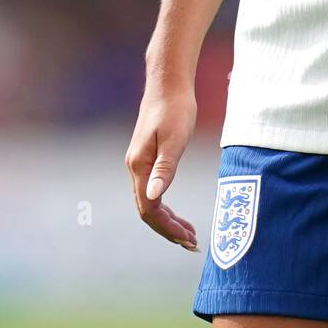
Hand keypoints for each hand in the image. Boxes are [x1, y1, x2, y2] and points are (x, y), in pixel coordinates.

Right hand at [125, 85, 199, 250]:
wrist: (168, 83)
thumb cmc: (175, 109)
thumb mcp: (175, 139)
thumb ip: (165, 169)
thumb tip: (155, 198)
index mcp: (139, 166)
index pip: (149, 209)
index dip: (167, 228)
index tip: (188, 239)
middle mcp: (135, 168)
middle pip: (148, 210)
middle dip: (168, 230)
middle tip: (192, 243)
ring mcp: (139, 164)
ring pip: (150, 202)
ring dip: (168, 221)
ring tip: (189, 234)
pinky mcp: (147, 159)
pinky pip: (153, 191)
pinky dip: (165, 207)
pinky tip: (177, 213)